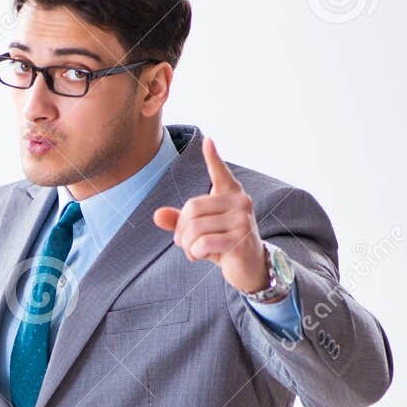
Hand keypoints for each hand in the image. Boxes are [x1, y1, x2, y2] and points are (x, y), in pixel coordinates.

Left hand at [152, 136, 269, 293]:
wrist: (248, 267)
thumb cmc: (223, 244)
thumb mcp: (199, 231)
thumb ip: (179, 221)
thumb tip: (157, 215)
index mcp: (231, 194)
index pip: (220, 173)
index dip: (213, 157)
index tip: (208, 140)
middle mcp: (240, 202)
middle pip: (192, 208)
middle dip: (181, 230)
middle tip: (184, 243)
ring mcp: (243, 220)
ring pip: (195, 228)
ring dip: (186, 245)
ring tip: (192, 251)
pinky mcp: (240, 239)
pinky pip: (203, 243)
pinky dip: (194, 253)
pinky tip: (199, 256)